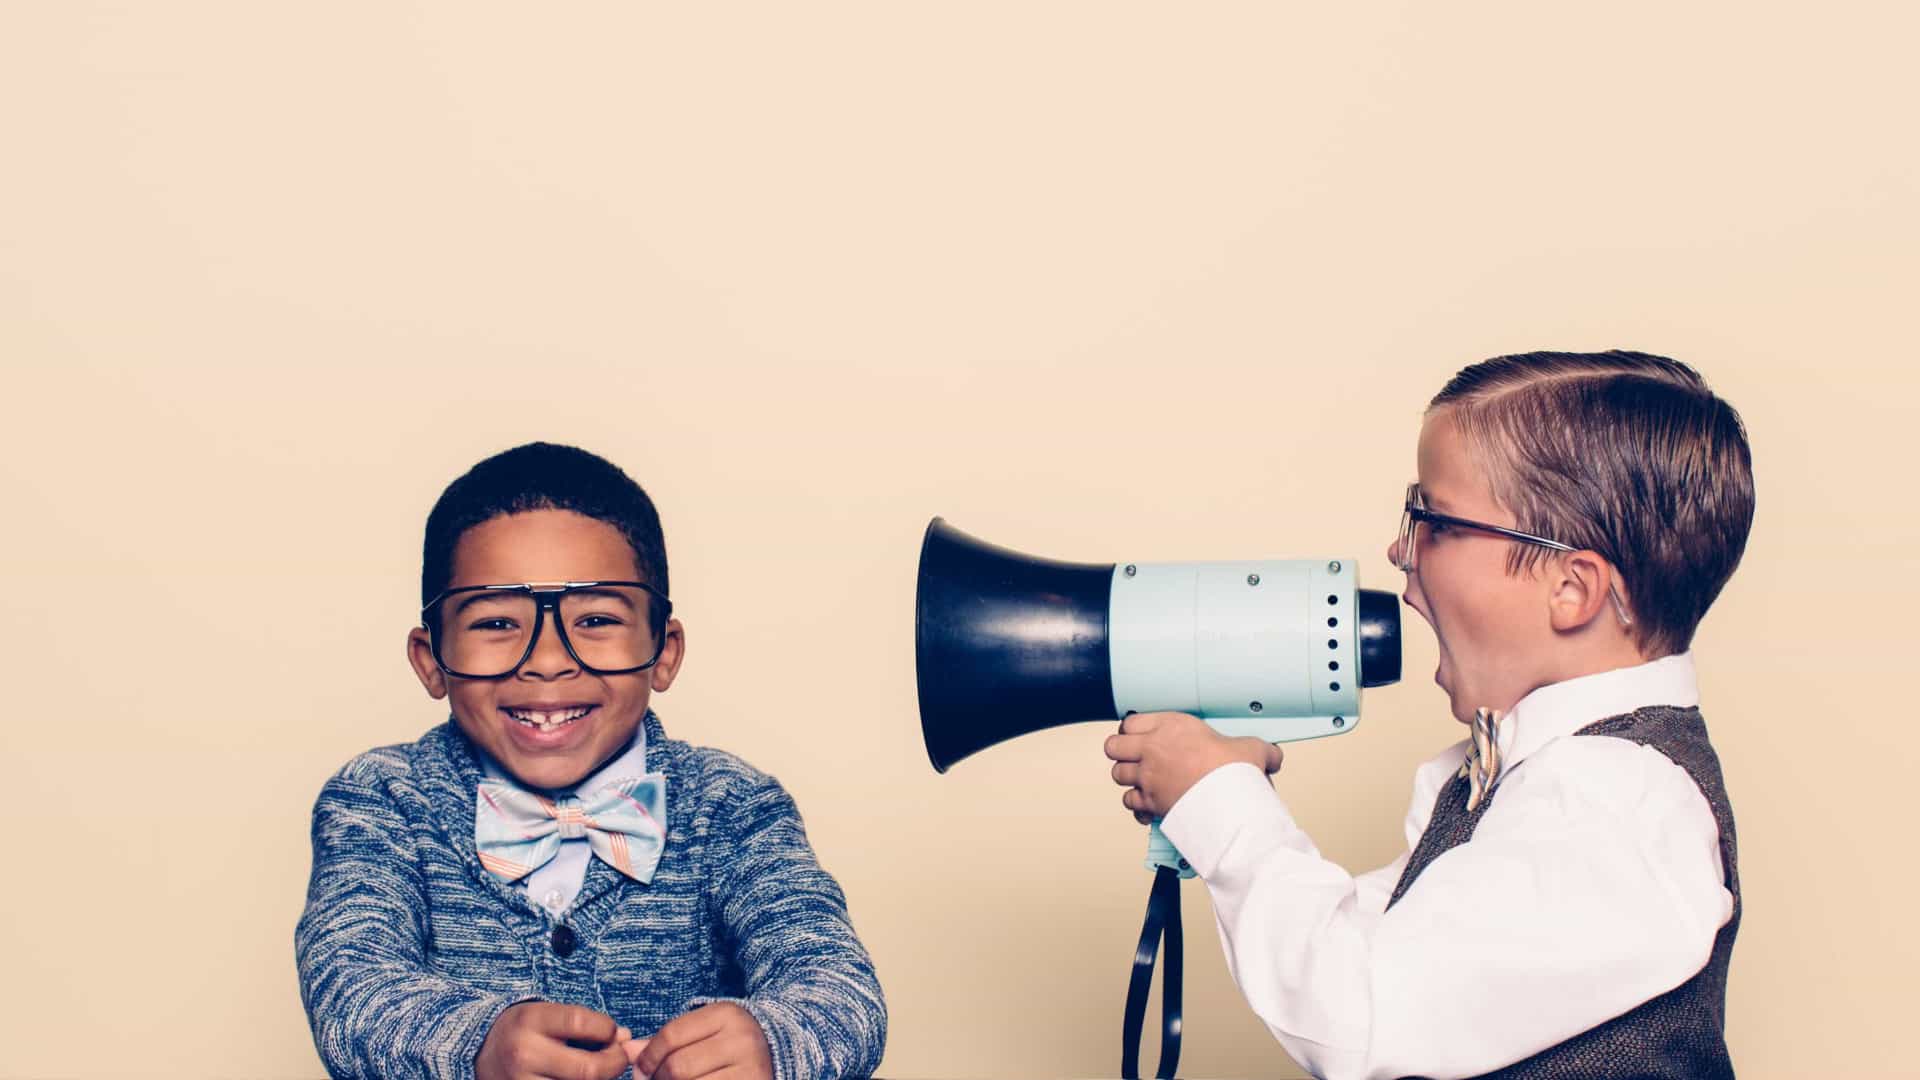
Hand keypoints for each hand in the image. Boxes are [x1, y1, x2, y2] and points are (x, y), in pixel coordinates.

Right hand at [476, 1001, 632, 1079]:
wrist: (481, 1051)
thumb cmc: (525, 1030)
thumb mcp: (548, 1015)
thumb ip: (587, 1024)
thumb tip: (626, 1039)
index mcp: (530, 1021)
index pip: (582, 1023)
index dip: (607, 1028)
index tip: (610, 1032)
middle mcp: (523, 1054)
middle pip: (587, 1069)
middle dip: (614, 1064)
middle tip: (617, 1058)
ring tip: (598, 1070)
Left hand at [628, 1002, 771, 1079]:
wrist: (779, 1052)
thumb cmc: (729, 1042)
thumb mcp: (704, 1030)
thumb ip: (667, 1040)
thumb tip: (628, 1051)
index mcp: (727, 1015)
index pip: (671, 1036)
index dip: (648, 1057)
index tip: (642, 1069)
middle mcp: (742, 1040)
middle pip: (678, 1067)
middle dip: (657, 1079)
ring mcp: (751, 1069)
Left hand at [1105, 711, 1282, 820]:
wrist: (1228, 803)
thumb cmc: (1234, 773)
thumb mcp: (1251, 749)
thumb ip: (1258, 750)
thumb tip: (1273, 756)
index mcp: (1171, 726)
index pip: (1131, 721)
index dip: (1132, 730)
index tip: (1140, 736)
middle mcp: (1152, 749)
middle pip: (1113, 746)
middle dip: (1122, 752)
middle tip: (1135, 758)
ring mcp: (1147, 776)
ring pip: (1117, 774)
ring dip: (1128, 779)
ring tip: (1142, 781)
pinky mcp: (1149, 801)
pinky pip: (1129, 802)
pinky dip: (1136, 805)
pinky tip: (1147, 806)